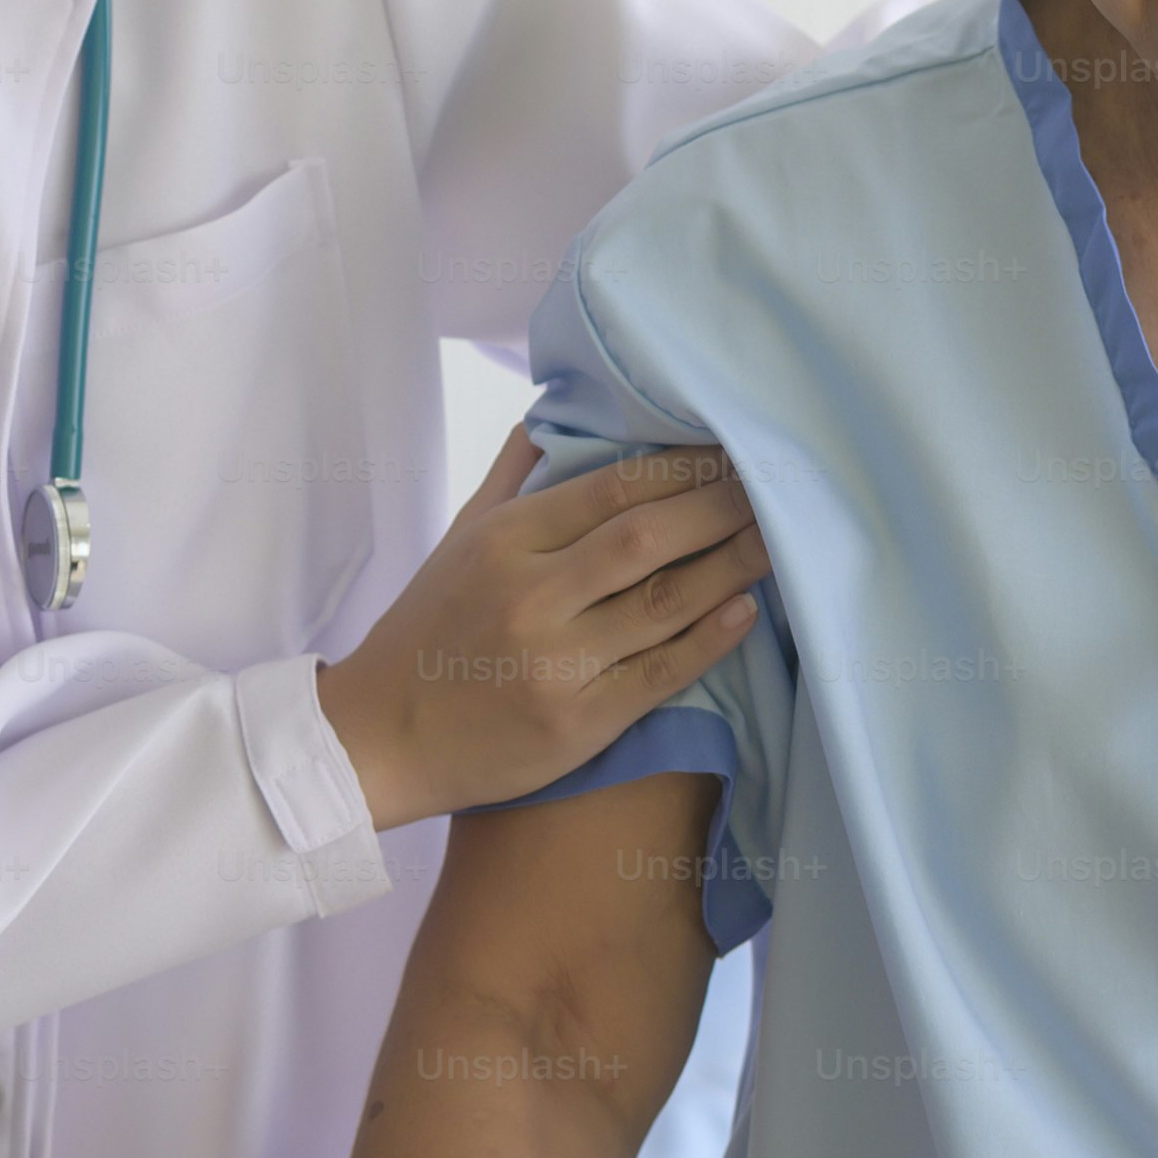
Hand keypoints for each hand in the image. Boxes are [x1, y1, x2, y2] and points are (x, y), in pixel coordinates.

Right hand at [316, 431, 764, 831]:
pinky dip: (711, 638)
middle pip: (648, 537)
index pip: (613, 488)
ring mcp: (557, 661)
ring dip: (732, 566)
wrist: (377, 740)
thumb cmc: (424, 635)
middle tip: (774, 489)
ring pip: (665, 602)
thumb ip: (509, 479)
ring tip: (780, 541)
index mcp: (504, 541)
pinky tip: (748, 610)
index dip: (683, 468)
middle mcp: (532, 595)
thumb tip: (549, 418)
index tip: (730, 452)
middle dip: (721, 509)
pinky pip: (663, 672)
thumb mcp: (456, 542)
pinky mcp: (578, 721)